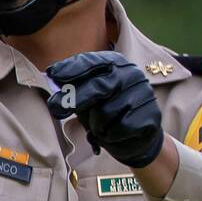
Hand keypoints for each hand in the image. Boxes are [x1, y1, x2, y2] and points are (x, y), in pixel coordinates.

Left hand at [46, 51, 163, 167]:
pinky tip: (113, 135)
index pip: (92, 62)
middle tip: (56, 109)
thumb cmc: (107, 112)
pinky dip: (109, 136)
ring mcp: (143, 94)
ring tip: (99, 127)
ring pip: (106, 112)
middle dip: (75, 99)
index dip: (71, 69)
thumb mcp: (87, 97)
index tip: (53, 75)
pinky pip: (119, 129)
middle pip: (98, 87)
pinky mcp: (150, 116)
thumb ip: (73, 88)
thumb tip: (51, 78)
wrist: (136, 138)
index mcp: (116, 63)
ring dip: (95, 125)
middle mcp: (132, 74)